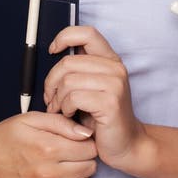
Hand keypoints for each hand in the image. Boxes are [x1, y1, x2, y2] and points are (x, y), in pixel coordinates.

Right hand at [0, 111, 97, 177]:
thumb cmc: (7, 137)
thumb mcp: (32, 119)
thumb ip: (62, 123)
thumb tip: (87, 132)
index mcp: (48, 148)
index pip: (89, 149)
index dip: (87, 142)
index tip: (80, 141)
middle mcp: (48, 174)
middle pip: (89, 168)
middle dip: (86, 159)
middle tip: (74, 154)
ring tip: (72, 170)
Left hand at [43, 25, 145, 171]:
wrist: (126, 145)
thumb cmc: (103, 118)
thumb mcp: (92, 87)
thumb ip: (80, 69)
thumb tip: (55, 54)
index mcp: (110, 59)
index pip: (87, 33)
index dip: (65, 37)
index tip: (53, 50)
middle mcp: (115, 68)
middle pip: (68, 62)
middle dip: (52, 82)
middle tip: (51, 98)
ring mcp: (115, 84)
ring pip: (68, 80)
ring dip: (57, 99)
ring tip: (60, 109)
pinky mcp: (110, 102)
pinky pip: (73, 97)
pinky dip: (65, 108)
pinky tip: (70, 115)